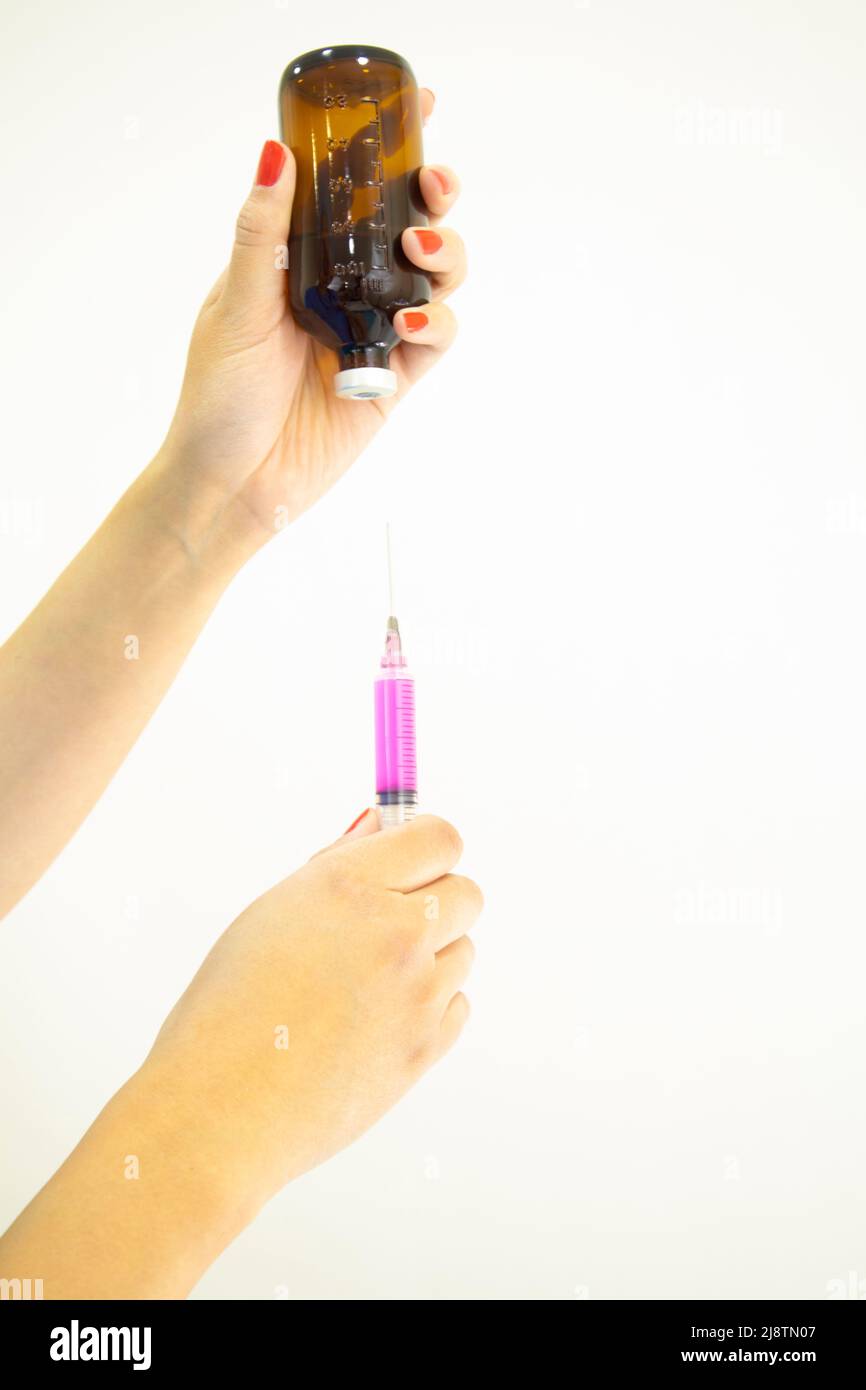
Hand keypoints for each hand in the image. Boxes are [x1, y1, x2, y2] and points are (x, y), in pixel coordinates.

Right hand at [142, 812, 482, 1215]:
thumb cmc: (228, 1010)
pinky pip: (456, 1004)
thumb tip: (381, 824)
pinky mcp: (427, 1046)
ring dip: (430, 956)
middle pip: (465, 890)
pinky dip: (429, 1007)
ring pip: (463, 949)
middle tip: (383, 924)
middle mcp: (393, 931)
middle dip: (434, 899)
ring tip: (363, 985)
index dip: (424, 846)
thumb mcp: (271, 914)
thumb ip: (338, 864)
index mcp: (348, 886)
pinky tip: (374, 1022)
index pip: (437, 837)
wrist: (219, 1111)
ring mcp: (417, 992)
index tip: (408, 859)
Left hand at [152, 89, 464, 556]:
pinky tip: (410, 323)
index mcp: (300, 261)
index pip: (351, 194)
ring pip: (433, 279)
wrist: (234, 485)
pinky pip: (434, 340)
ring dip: (443, 256)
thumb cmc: (217, 400)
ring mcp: (373, 334)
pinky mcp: (393, 382)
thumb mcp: (235, 308)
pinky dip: (435, 323)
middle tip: (433, 188)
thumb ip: (262, 234)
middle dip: (432, 200)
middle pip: (409, 229)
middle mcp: (343, 290)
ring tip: (421, 254)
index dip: (389, 152)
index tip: (420, 112)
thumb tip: (276, 153)